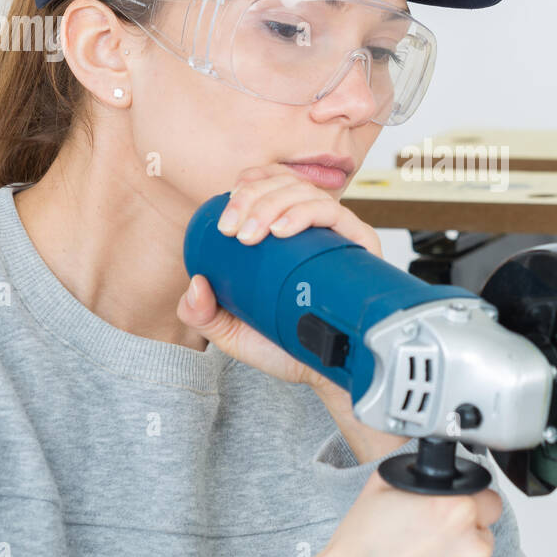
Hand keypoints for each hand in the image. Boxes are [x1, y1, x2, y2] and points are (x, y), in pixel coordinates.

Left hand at [176, 163, 381, 384]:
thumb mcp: (230, 331)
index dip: (247, 185)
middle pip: (283, 184)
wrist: (323, 373)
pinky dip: (304, 213)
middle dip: (251, 199)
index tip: (225, 217)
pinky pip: (335, 213)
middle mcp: (312, 227)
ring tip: (252, 234)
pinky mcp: (360, 245)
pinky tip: (283, 230)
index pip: (269, 185)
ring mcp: (336, 234)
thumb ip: (201, 313)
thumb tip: (196, 283)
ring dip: (272, 204)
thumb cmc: (284, 346)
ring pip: (306, 192)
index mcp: (285, 233)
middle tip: (232, 230)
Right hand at [270, 470, 502, 556]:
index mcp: (455, 509)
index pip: (489, 498)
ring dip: (459, 556)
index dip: (469, 501)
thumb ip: (424, 473)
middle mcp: (471, 544)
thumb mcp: (385, 485)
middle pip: (483, 529)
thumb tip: (440, 467)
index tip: (452, 510)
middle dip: (462, 530)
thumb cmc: (361, 546)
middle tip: (429, 536)